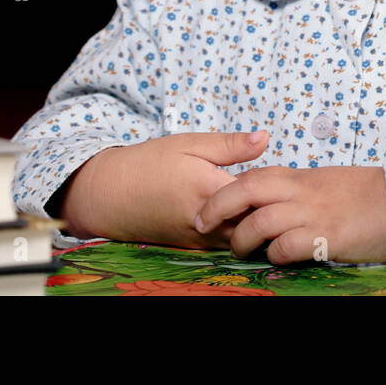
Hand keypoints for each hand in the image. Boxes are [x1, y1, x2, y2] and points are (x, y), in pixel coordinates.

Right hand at [58, 130, 270, 249]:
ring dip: (254, 221)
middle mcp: (207, 222)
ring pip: (242, 237)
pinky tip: (238, 213)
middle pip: (255, 221)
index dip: (271, 184)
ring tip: (258, 201)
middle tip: (273, 190)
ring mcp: (200, 240)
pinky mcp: (194, 249)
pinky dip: (237, 230)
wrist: (109, 196)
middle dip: (267, 207)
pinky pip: (227, 244)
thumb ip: (230, 145)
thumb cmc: (148, 164)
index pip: (258, 195)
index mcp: (209, 190)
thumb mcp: (189, 144)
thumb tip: (265, 137)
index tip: (276, 173)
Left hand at [193, 165, 385, 264]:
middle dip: (217, 207)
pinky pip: (285, 246)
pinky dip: (274, 254)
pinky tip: (278, 258)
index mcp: (301, 177)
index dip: (225, 191)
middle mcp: (302, 192)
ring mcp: (313, 214)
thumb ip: (300, 190)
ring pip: (260, 220)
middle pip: (246, 190)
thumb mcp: (328, 184)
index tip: (208, 208)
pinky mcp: (326, 237)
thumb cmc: (368, 196)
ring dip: (243, 238)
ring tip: (242, 250)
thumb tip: (275, 201)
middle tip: (202, 225)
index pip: (253, 176)